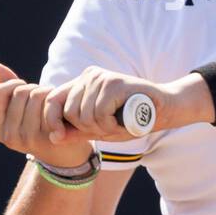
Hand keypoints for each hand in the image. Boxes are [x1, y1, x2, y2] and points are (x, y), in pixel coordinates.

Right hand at [0, 63, 92, 168]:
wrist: (64, 152)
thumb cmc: (39, 123)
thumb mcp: (20, 108)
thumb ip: (7, 88)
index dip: (13, 83)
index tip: (24, 87)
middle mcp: (8, 136)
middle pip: (20, 91)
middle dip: (35, 88)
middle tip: (43, 96)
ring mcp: (26, 138)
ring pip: (36, 95)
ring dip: (48, 93)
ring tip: (52, 102)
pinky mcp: (46, 137)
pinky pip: (49, 105)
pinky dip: (57, 102)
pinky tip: (61, 109)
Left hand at [43, 66, 214, 143]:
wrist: (164, 109)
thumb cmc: (131, 120)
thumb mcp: (100, 129)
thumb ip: (77, 131)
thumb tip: (54, 138)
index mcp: (82, 84)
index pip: (52, 99)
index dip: (51, 120)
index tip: (57, 137)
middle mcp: (89, 76)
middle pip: (69, 112)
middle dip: (87, 128)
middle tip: (108, 127)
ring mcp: (101, 77)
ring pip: (84, 115)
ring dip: (102, 128)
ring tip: (117, 122)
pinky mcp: (113, 82)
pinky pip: (100, 113)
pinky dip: (111, 125)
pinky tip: (122, 120)